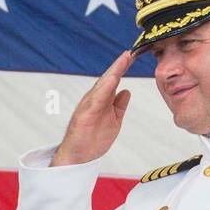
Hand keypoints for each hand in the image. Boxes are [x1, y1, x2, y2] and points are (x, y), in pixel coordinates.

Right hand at [50, 49, 135, 166]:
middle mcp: (94, 100)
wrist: (78, 157)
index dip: (122, 68)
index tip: (132, 56)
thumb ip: (119, 106)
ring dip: (113, 72)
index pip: (113, 81)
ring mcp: (88, 106)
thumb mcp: (113, 120)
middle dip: (119, 65)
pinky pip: (95, 99)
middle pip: (108, 79)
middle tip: (130, 52)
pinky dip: (104, 89)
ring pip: (102, 85)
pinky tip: (112, 80)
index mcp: (101, 100)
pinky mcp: (84, 115)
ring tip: (123, 60)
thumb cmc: (92, 140)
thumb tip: (126, 91)